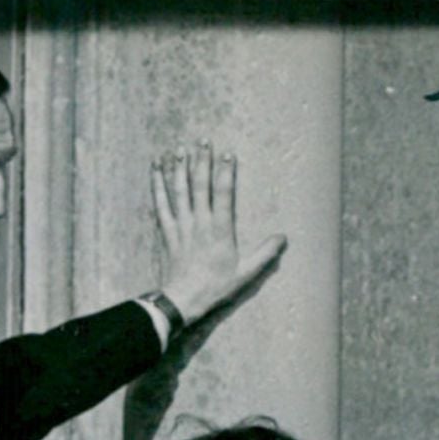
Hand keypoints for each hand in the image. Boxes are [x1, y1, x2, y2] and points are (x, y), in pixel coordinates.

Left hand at [151, 145, 286, 328]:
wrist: (184, 299)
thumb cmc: (216, 286)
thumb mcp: (246, 273)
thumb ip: (264, 254)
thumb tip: (282, 238)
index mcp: (220, 229)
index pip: (224, 193)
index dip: (225, 172)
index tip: (227, 154)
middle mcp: (200, 222)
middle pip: (200, 185)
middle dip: (202, 161)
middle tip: (203, 140)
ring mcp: (181, 225)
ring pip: (180, 190)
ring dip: (180, 168)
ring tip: (181, 148)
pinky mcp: (167, 231)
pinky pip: (161, 203)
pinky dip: (158, 185)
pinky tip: (156, 169)